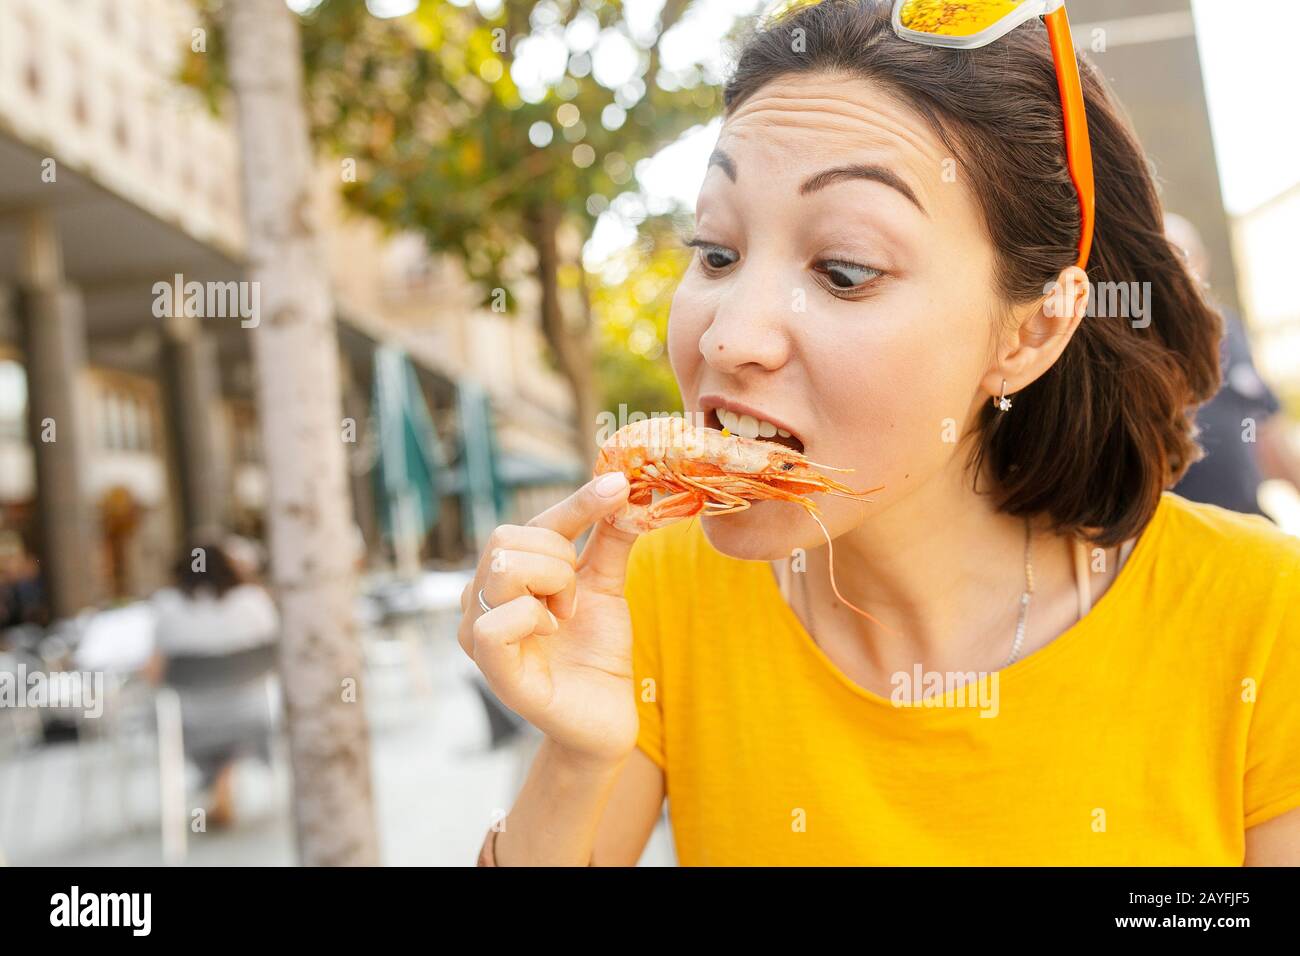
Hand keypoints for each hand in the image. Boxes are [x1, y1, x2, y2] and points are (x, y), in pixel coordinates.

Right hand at [459, 472, 640, 765]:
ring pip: (503, 570)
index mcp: (506, 575)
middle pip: (506, 540)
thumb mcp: (607, 585)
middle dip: (559, 560)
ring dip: (553, 587)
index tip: (617, 485)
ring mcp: (478, 633)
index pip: (531, 523)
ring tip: (564, 617)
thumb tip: (627, 489)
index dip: (575, 502)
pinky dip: (535, 619)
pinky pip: (498, 621)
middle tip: (575, 599)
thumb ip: (610, 538)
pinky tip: (550, 636)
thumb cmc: (597, 650)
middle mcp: (481, 598)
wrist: (606, 714)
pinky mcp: (490, 668)